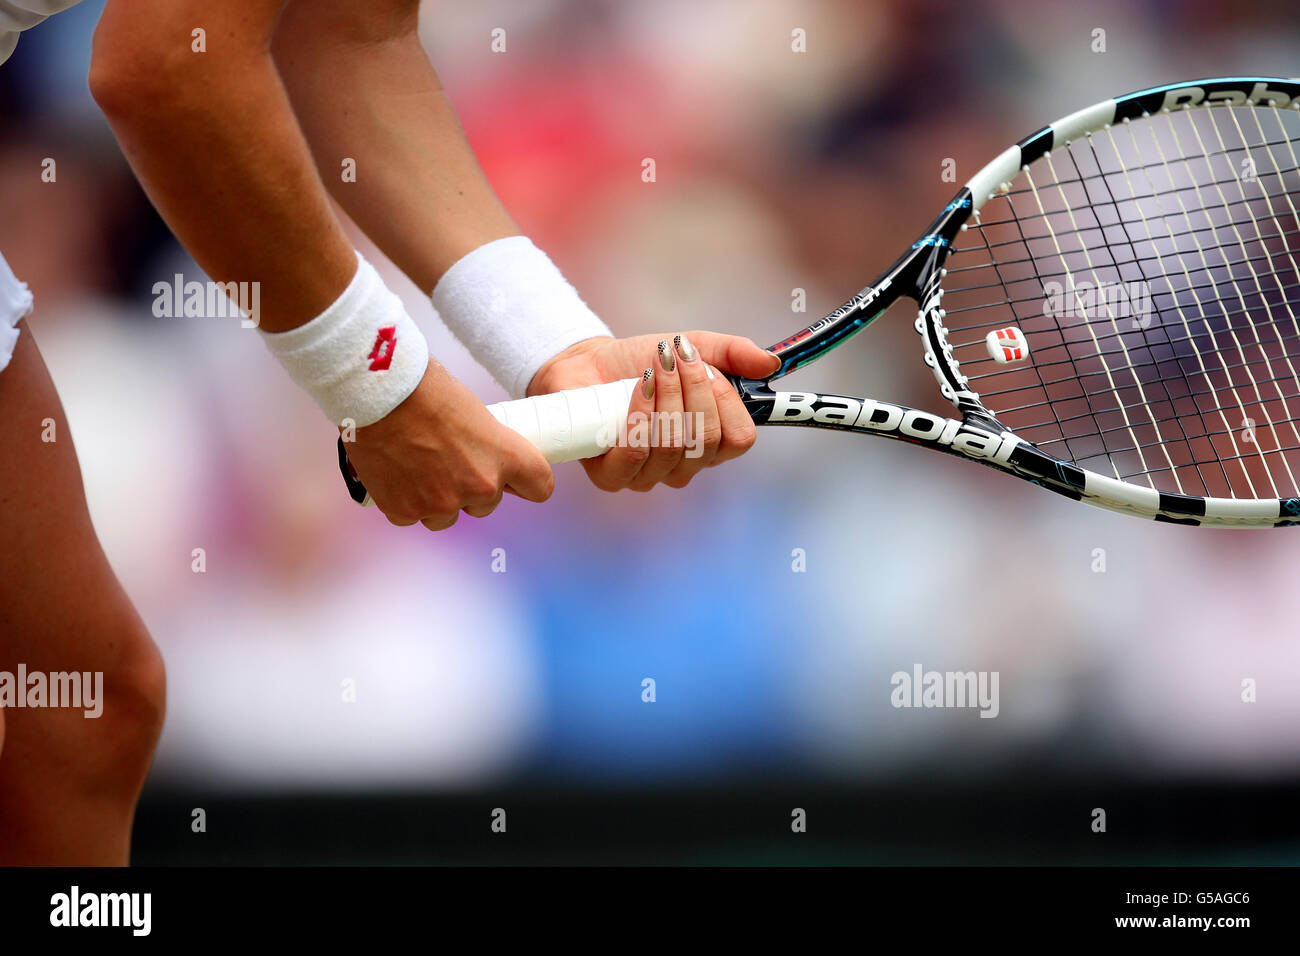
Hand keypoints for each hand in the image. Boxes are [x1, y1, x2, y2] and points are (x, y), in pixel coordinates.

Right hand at [343, 360, 553, 528]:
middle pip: (487, 503)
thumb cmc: (425, 389)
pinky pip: (411, 515)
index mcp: (505, 457)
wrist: (377, 391)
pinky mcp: (405, 511)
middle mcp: (480, 487)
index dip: (526, 483)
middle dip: (471, 488)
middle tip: (447, 459)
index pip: (540, 486)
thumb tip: (480, 455)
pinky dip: (403, 499)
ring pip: (447, 515)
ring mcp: (441, 504)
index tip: (516, 480)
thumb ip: (486, 443)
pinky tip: (395, 472)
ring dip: (437, 498)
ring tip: (416, 464)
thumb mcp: (475, 412)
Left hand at [528, 332, 779, 490]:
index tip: (709, 367)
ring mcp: (647, 476)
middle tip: (677, 356)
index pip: (738, 440)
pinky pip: (636, 452)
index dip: (728, 403)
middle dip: (694, 390)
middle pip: (706, 441)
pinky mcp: (611, 476)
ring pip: (672, 445)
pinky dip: (640, 415)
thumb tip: (770, 363)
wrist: (587, 364)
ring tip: (655, 365)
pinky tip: (637, 388)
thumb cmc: (641, 363)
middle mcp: (682, 467)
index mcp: (709, 443)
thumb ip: (733, 354)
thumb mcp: (693, 347)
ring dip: (666, 396)